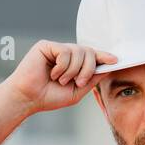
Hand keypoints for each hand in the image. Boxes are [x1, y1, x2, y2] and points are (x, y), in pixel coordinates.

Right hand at [3, 40, 117, 115]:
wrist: (28, 98)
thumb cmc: (49, 97)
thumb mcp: (77, 92)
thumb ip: (92, 80)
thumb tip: (107, 69)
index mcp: (73, 64)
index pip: (92, 56)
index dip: (103, 57)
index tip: (116, 60)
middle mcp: (66, 54)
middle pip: (89, 52)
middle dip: (88, 69)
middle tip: (78, 82)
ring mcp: (56, 48)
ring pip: (78, 51)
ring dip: (73, 70)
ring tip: (61, 80)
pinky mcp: (46, 46)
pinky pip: (65, 51)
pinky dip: (62, 66)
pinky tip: (53, 73)